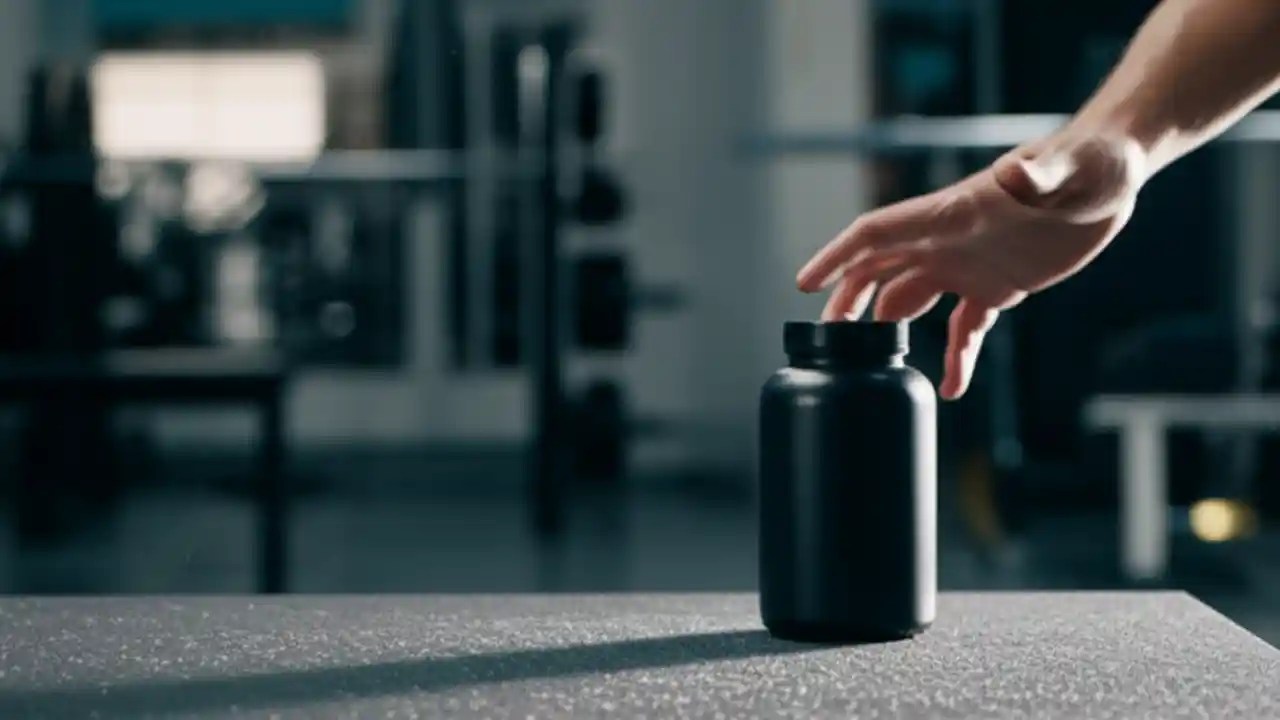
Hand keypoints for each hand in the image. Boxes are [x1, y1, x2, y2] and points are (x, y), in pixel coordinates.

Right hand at [795, 130, 1147, 398]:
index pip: (878, 234)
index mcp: (952, 213)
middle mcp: (949, 239)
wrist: (1114, 171)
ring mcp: (970, 263)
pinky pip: (964, 327)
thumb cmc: (1092, 159)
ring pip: (910, 298)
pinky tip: (953, 387)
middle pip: (879, 270)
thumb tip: (1017, 176)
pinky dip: (955, 357)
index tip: (807, 283)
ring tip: (874, 365)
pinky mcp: (998, 285)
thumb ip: (1038, 175)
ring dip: (889, 328)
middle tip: (830, 338)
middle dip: (848, 301)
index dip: (838, 257)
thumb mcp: (1068, 169)